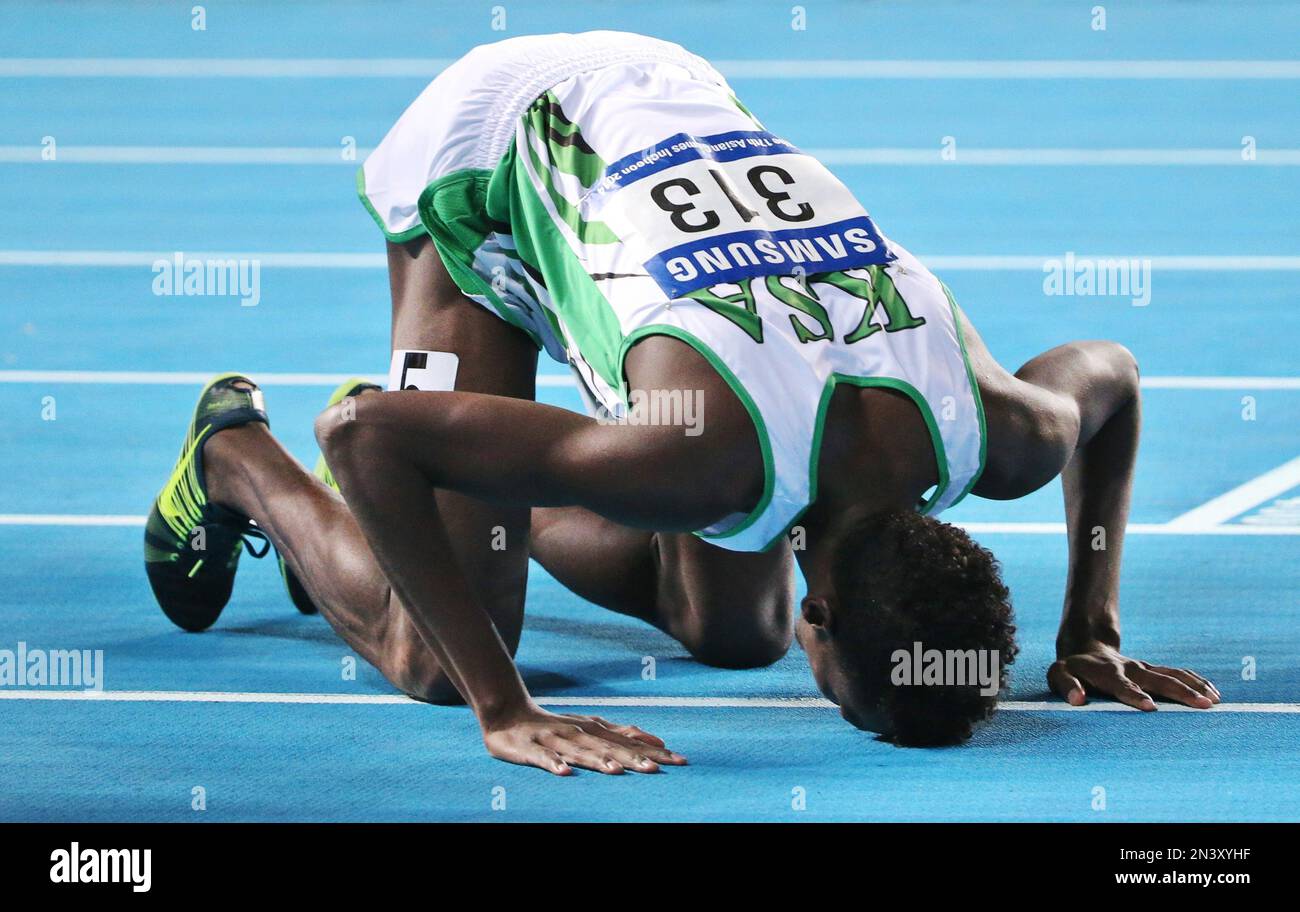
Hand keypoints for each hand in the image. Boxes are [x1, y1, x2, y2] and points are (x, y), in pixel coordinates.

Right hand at [482, 705, 687, 775]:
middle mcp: (578, 733)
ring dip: (598, 761)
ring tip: (617, 772)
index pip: (629, 742)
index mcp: (594, 729)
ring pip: (579, 752)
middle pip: (609, 748)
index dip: (654, 752)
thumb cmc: (555, 725)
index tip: (681, 761)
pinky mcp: (530, 748)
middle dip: (632, 758)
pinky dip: (553, 763)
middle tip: (656, 770)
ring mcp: (554, 740)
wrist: (507, 713)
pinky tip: (564, 773)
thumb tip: (657, 741)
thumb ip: (622, 733)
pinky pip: (542, 758)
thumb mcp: (591, 727)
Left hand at [1049, 643, 1220, 709]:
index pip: (1122, 686)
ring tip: (1215, 700)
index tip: (1151, 707)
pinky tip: (1214, 692)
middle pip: (1158, 680)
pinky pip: (1178, 673)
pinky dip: (1196, 681)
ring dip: (1194, 686)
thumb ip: (1066, 686)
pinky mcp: (1153, 669)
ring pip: (1173, 675)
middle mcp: (1130, 669)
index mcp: (1106, 674)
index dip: (1135, 695)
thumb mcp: (1058, 676)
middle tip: (1203, 705)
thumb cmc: (1070, 670)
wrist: (1085, 649)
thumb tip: (1078, 700)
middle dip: (1180, 692)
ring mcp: (1144, 668)